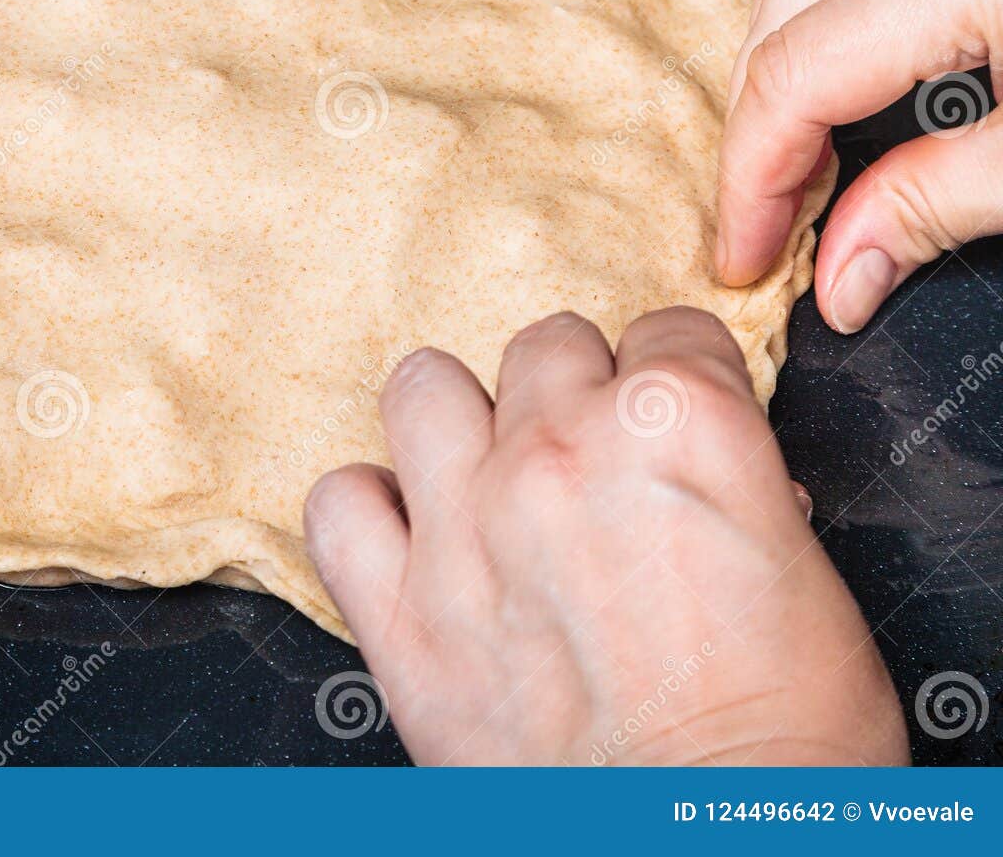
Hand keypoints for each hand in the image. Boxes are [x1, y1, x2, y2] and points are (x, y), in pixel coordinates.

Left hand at [303, 308, 907, 765]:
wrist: (713, 839)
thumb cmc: (785, 734)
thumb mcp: (801, 565)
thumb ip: (726, 478)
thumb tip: (687, 460)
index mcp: (679, 426)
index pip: (666, 332)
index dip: (674, 377)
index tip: (665, 416)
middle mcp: (560, 451)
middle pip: (544, 346)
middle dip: (573, 393)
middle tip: (589, 459)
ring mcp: (466, 524)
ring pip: (422, 387)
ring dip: (458, 422)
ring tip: (485, 474)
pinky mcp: (402, 612)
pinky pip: (338, 506)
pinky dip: (367, 513)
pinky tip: (407, 538)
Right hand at [717, 0, 1000, 331]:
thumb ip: (940, 207)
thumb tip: (839, 278)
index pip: (797, 79)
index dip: (753, 181)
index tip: (747, 257)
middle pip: (784, 8)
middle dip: (757, 124)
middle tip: (768, 220)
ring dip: (779, 37)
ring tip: (792, 129)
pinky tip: (842, 22)